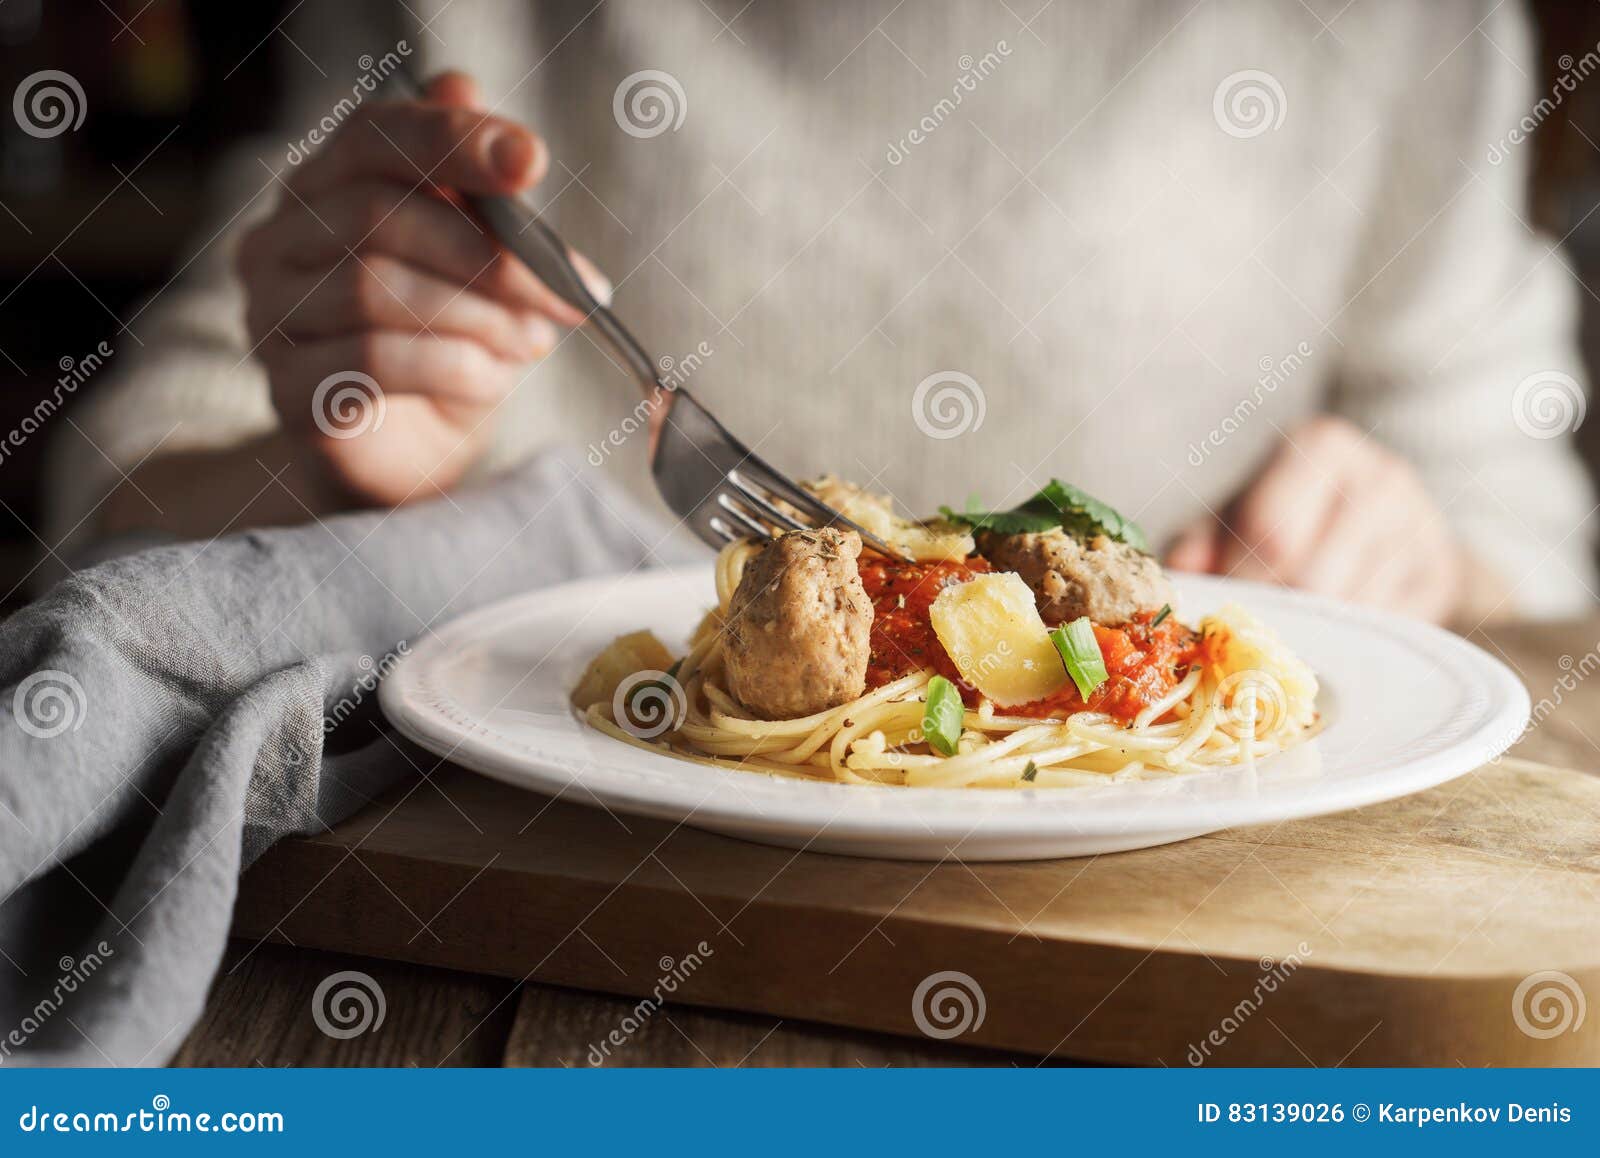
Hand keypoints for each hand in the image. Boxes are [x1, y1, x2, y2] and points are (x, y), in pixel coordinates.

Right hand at [237, 72, 609, 506]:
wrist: (411, 453)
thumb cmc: (445, 339)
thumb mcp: (478, 260)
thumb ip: (478, 191)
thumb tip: (482, 109)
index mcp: (322, 187)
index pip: (372, 135)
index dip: (452, 140)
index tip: (533, 161)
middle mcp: (278, 243)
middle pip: (377, 215)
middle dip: (492, 255)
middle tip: (566, 294)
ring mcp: (272, 319)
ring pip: (373, 289)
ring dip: (478, 317)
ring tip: (533, 342)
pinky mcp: (291, 393)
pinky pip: (372, 362)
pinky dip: (454, 367)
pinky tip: (492, 381)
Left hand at [1166, 417, 1468, 622]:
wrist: (1382, 528)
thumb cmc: (1291, 518)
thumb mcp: (1238, 514)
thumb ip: (1200, 539)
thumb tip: (1177, 572)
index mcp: (1319, 444)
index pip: (1272, 531)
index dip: (1241, 580)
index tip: (1224, 608)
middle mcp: (1380, 475)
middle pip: (1310, 576)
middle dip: (1275, 612)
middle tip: (1256, 630)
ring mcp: (1422, 524)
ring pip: (1349, 609)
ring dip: (1314, 630)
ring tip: (1296, 627)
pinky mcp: (1443, 574)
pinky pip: (1386, 628)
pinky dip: (1353, 640)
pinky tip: (1338, 629)